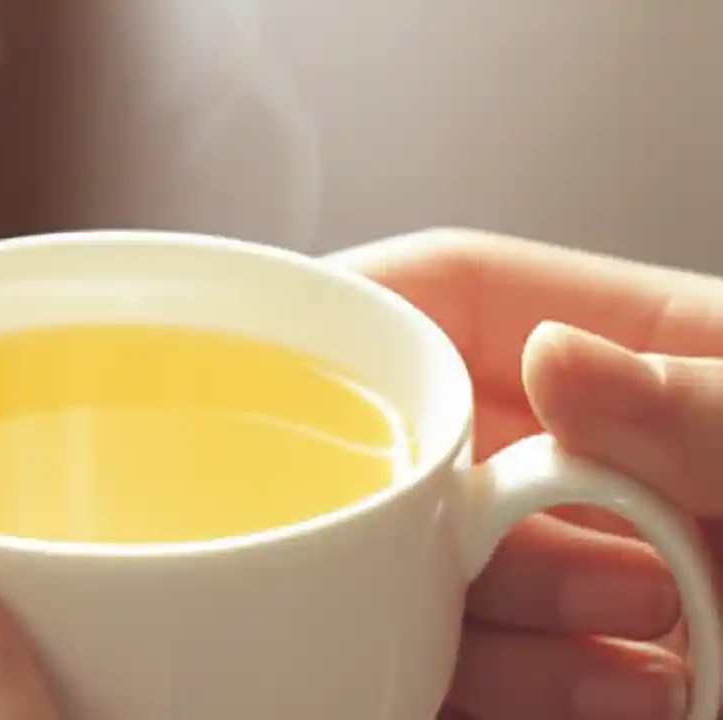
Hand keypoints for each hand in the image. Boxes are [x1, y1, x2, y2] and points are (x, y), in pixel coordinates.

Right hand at [332, 228, 722, 719]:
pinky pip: (470, 667)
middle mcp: (586, 455)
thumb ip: (709, 398)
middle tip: (535, 549)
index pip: (453, 296)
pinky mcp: (561, 659)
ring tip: (643, 642)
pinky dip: (514, 692)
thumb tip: (555, 355)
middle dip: (444, 510)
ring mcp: (571, 557)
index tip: (300, 373)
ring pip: (431, 570)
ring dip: (500, 620)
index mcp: (637, 357)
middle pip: (419, 448)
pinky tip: (625, 694)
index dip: (367, 317)